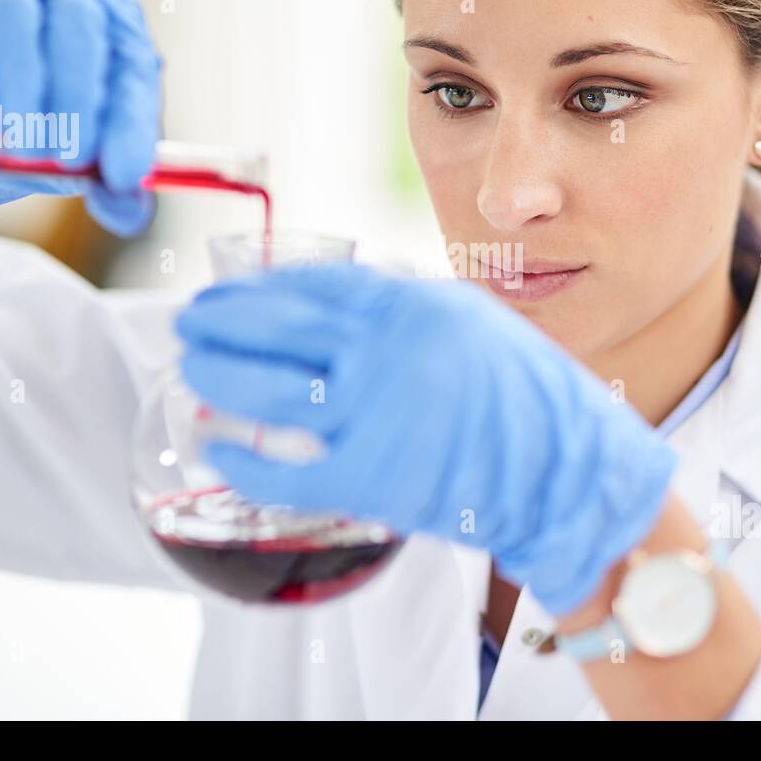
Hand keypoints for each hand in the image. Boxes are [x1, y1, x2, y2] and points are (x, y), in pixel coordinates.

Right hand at [0, 0, 161, 235]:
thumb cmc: (52, 139)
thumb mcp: (92, 168)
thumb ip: (116, 191)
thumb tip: (127, 212)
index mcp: (120, 31)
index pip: (132, 67)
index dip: (129, 123)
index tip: (121, 175)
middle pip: (77, 20)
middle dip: (74, 97)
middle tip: (66, 158)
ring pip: (14, 15)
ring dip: (20, 84)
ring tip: (18, 147)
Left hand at [174, 263, 678, 617]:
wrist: (571, 471)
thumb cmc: (531, 398)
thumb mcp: (472, 323)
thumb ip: (408, 313)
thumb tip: (346, 310)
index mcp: (414, 304)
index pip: (318, 283)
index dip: (263, 286)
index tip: (232, 290)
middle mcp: (388, 348)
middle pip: (279, 327)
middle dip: (223, 320)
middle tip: (189, 320)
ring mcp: (376, 411)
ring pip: (270, 390)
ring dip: (220, 376)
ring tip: (193, 368)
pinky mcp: (371, 476)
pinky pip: (285, 469)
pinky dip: (243, 461)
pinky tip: (216, 447)